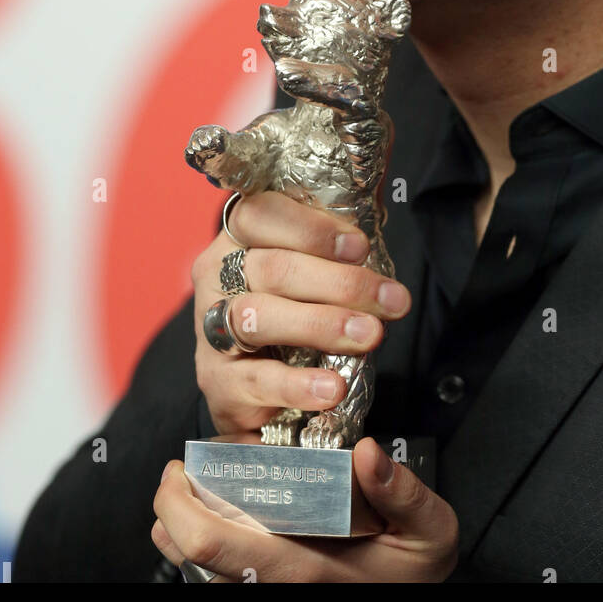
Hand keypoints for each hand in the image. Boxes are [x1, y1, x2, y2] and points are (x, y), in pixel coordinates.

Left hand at [151, 437, 458, 581]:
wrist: (417, 597)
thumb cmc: (417, 568)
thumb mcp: (429, 529)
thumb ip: (402, 491)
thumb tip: (367, 451)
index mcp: (302, 569)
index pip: (213, 543)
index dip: (179, 505)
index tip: (179, 468)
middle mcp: (275, 589)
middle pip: (191, 556)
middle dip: (170, 509)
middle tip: (178, 472)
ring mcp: (270, 593)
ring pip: (196, 571)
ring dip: (180, 528)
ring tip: (188, 490)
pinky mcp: (271, 591)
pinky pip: (216, 577)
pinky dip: (201, 545)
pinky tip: (214, 514)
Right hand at [192, 191, 411, 435]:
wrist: (252, 386)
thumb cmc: (290, 310)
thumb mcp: (308, 270)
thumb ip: (334, 249)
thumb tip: (379, 228)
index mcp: (238, 238)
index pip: (260, 214)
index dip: (311, 228)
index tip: (361, 247)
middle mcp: (217, 277)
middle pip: (273, 268)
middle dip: (340, 283)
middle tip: (391, 300)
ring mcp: (211, 329)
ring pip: (260, 317)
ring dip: (322, 325)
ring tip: (369, 335)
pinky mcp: (218, 382)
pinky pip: (258, 380)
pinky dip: (299, 384)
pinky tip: (333, 388)